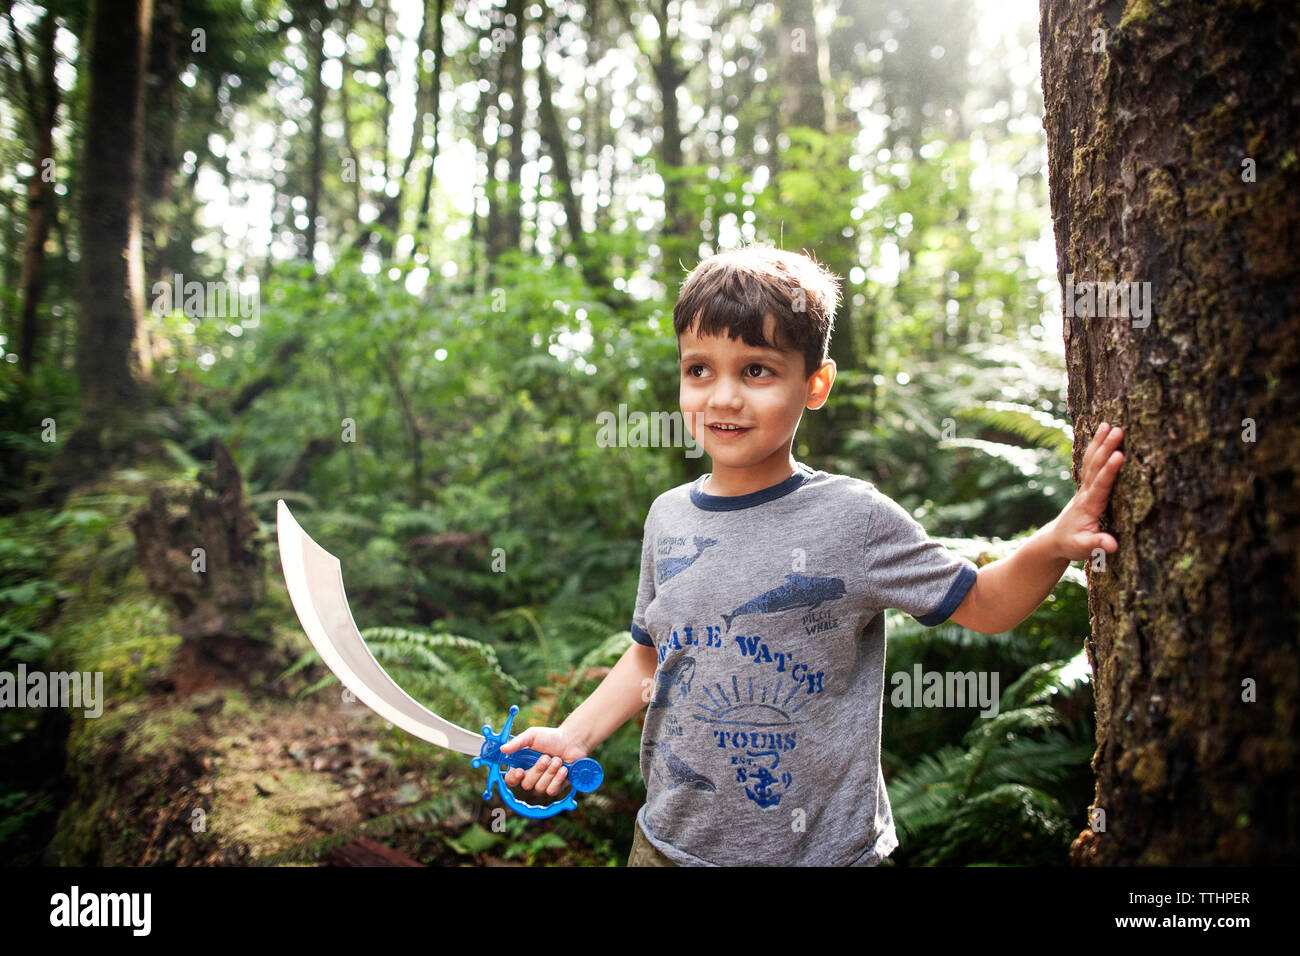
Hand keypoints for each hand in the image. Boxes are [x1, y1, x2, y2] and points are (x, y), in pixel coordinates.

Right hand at [498, 725, 588, 795]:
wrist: (572, 741)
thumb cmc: (551, 737)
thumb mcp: (532, 735)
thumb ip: (517, 743)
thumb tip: (502, 749)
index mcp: (522, 765)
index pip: (511, 779)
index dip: (513, 778)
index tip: (520, 771)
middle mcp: (532, 776)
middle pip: (527, 785)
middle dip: (538, 770)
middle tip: (546, 757)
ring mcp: (544, 782)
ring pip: (540, 788)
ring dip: (550, 772)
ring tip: (557, 760)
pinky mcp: (556, 786)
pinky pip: (551, 791)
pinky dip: (558, 778)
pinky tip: (564, 768)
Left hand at [1049, 421, 1124, 560]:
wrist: (1055, 539)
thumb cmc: (1071, 544)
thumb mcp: (1084, 548)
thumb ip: (1097, 544)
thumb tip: (1112, 545)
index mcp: (1089, 506)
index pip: (1100, 485)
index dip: (1109, 470)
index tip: (1119, 455)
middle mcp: (1085, 493)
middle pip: (1095, 467)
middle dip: (1106, 448)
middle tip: (1118, 429)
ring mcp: (1084, 488)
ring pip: (1091, 462)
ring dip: (1099, 443)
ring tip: (1108, 424)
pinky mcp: (1086, 487)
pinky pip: (1090, 464)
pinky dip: (1095, 449)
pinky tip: (1100, 435)